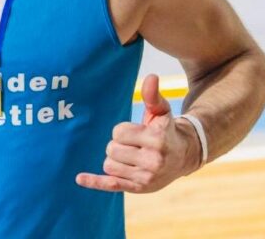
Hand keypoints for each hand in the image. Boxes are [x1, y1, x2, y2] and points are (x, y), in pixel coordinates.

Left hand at [75, 74, 200, 192]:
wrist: (184, 156)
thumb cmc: (166, 130)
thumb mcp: (161, 111)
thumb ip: (153, 96)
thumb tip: (152, 76)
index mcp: (156, 139)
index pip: (118, 132)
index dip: (122, 131)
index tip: (135, 132)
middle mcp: (152, 161)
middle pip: (111, 149)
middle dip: (118, 145)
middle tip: (134, 145)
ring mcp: (145, 177)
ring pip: (108, 165)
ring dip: (115, 159)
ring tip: (132, 157)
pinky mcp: (138, 188)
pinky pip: (111, 185)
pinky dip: (95, 182)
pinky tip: (79, 178)